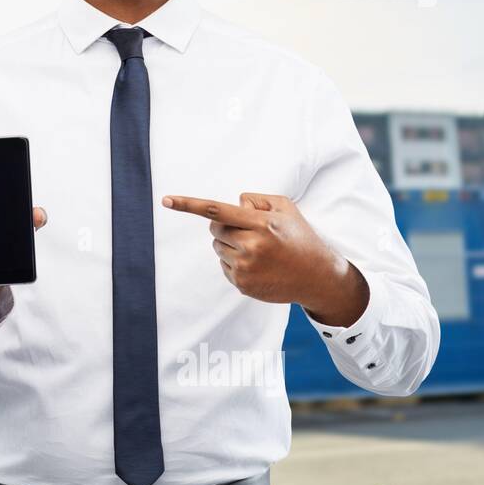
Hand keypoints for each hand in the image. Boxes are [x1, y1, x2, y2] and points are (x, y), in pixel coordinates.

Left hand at [163, 191, 368, 323]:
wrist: (317, 277)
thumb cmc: (299, 237)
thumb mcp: (285, 208)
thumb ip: (256, 199)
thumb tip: (234, 204)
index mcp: (261, 224)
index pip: (217, 210)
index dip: (189, 205)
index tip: (166, 200)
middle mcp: (251, 247)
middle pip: (214, 229)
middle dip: (225, 227)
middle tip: (250, 231)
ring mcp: (246, 268)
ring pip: (218, 248)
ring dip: (231, 244)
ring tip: (259, 250)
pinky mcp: (242, 284)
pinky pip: (224, 265)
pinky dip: (235, 262)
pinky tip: (259, 264)